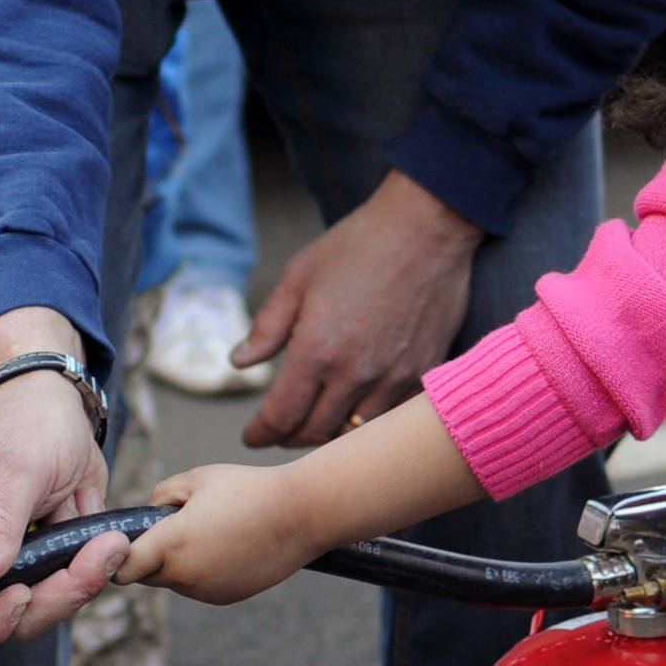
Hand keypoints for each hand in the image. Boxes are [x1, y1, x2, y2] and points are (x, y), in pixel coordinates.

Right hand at [0, 309, 124, 648]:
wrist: (59, 403)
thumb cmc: (25, 424)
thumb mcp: (15, 468)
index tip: (20, 596)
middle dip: (47, 602)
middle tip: (90, 563)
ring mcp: (10, 562)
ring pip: (37, 610)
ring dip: (77, 586)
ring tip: (109, 545)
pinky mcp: (46, 558)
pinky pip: (65, 588)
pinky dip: (91, 572)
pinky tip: (110, 542)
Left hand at [120, 461, 328, 605]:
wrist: (300, 515)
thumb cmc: (247, 489)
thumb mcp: (196, 478)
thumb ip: (160, 496)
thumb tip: (148, 517)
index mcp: (173, 543)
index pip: (122, 567)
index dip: (116, 555)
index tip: (121, 541)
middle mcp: (185, 575)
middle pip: (145, 575)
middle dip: (148, 555)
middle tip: (171, 526)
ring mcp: (205, 591)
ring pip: (172, 581)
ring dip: (175, 563)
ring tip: (207, 531)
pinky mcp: (224, 597)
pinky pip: (197, 586)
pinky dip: (200, 571)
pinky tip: (225, 545)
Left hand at [238, 168, 479, 448]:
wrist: (427, 227)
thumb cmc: (358, 244)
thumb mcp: (298, 277)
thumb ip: (267, 327)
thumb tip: (239, 361)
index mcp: (317, 350)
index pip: (281, 416)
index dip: (261, 433)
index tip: (252, 436)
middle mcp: (356, 373)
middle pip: (315, 433)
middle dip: (290, 437)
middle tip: (279, 431)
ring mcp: (394, 377)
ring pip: (355, 432)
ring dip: (329, 434)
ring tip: (315, 424)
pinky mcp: (424, 372)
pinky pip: (391, 417)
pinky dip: (368, 422)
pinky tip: (357, 411)